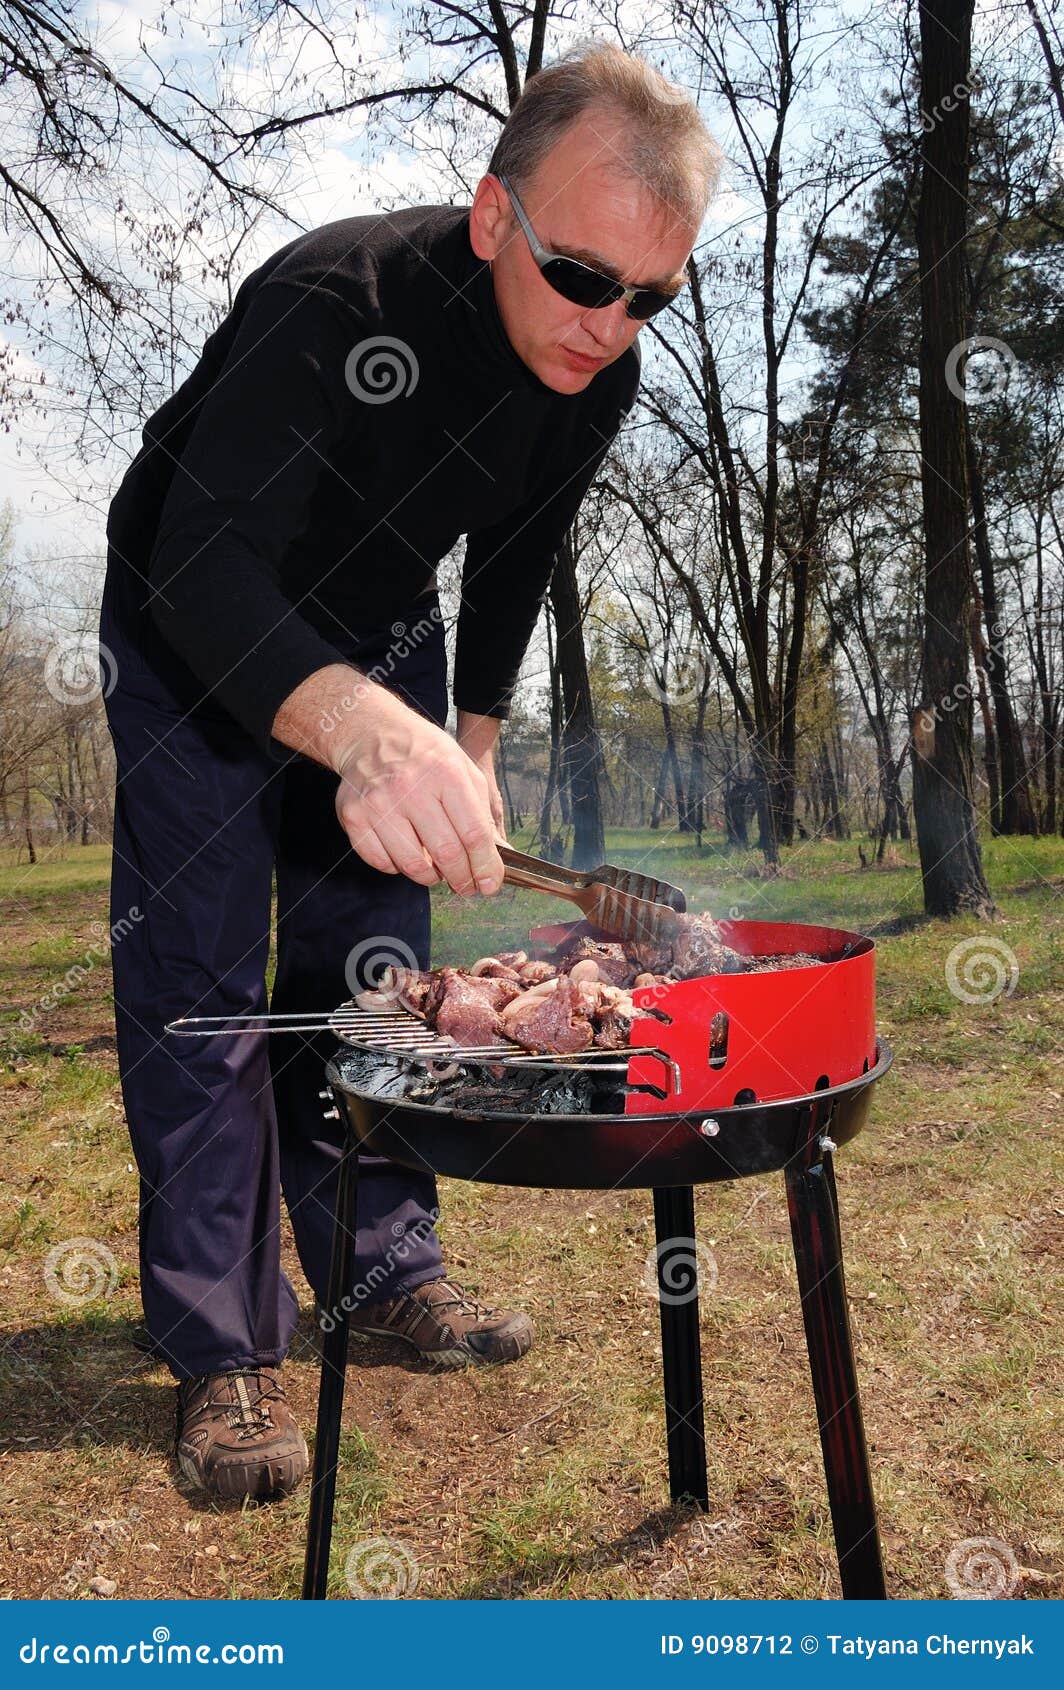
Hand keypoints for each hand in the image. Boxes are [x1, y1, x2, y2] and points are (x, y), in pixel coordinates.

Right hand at [334, 688, 503, 895]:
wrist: (371, 734)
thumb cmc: (424, 755)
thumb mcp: (463, 769)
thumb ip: (481, 813)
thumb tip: (495, 859)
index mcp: (446, 774)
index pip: (474, 834)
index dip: (485, 866)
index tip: (489, 884)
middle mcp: (410, 788)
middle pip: (446, 854)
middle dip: (462, 879)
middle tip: (466, 886)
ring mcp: (378, 803)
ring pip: (412, 865)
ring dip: (430, 877)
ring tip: (436, 871)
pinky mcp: (354, 816)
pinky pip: (382, 863)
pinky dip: (399, 868)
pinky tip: (407, 854)